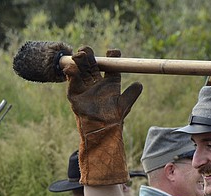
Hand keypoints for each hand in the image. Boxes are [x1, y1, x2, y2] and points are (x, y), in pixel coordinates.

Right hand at [65, 46, 142, 185]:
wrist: (100, 131)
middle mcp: (96, 82)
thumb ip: (131, 94)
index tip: (113, 51)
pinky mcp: (74, 93)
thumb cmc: (113, 119)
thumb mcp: (124, 105)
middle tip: (87, 50)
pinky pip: (72, 79)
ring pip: (81, 68)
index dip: (111, 57)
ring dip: (79, 60)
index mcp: (109, 82)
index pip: (110, 65)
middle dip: (89, 55)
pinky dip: (70, 72)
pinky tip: (71, 68)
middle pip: (92, 63)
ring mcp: (85, 86)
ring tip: (79, 55)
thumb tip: (140, 85)